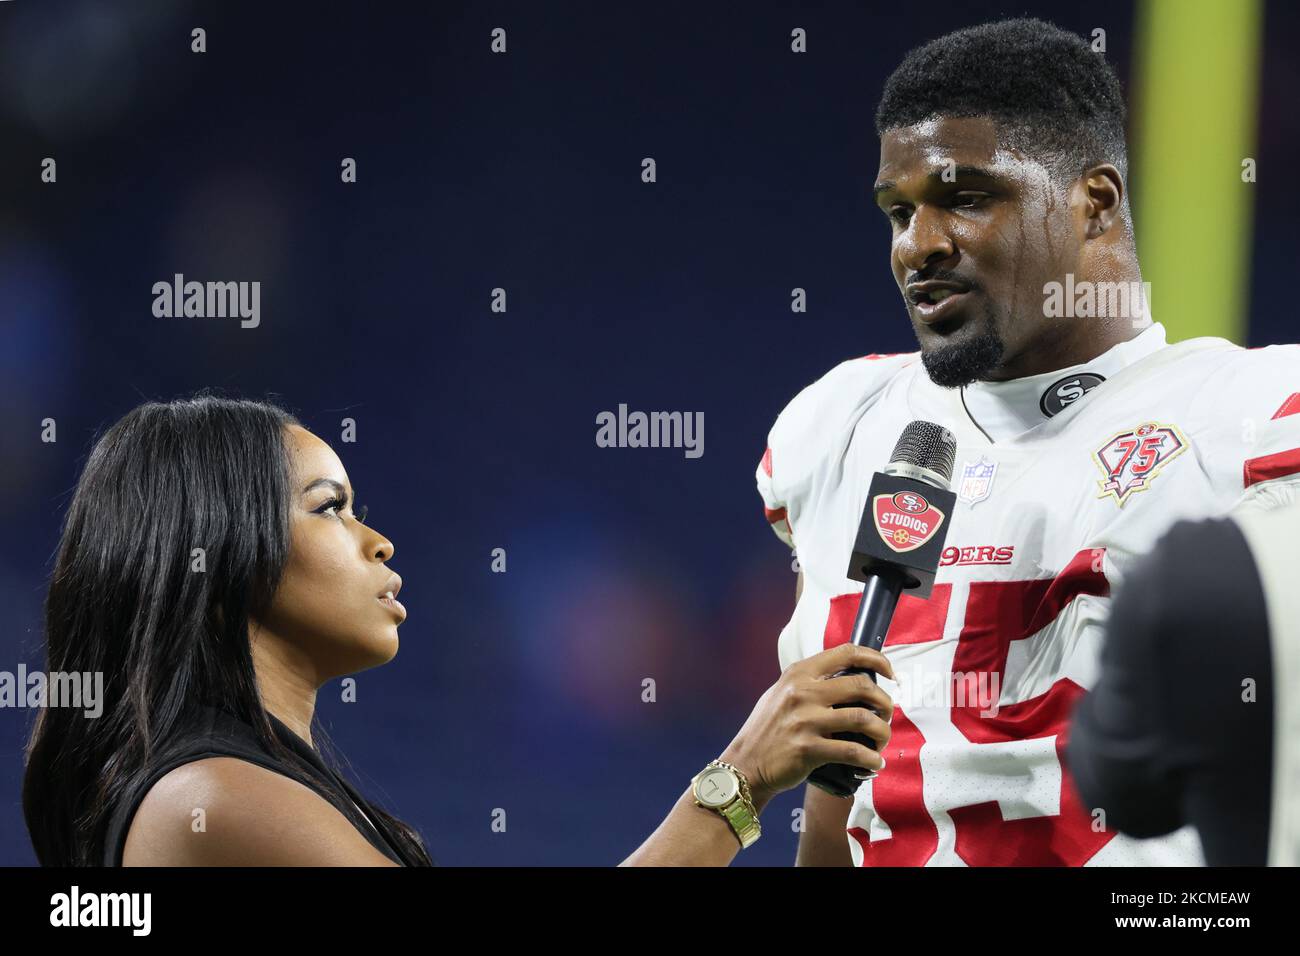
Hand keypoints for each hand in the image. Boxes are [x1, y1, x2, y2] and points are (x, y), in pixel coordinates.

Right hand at [720, 643, 894, 807]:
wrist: (746, 763)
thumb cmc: (767, 729)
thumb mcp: (782, 692)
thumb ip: (809, 682)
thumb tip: (848, 677)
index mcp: (799, 673)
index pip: (846, 653)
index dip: (875, 659)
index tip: (890, 672)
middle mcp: (803, 692)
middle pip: (861, 686)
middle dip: (884, 701)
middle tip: (886, 714)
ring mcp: (806, 720)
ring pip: (863, 719)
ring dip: (882, 732)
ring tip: (882, 741)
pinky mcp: (809, 749)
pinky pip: (852, 751)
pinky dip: (870, 759)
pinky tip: (874, 763)